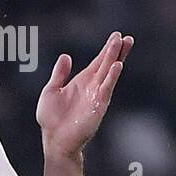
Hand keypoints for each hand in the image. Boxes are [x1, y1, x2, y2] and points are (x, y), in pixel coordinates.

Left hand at [37, 31, 131, 158]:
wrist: (54, 139)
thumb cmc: (52, 118)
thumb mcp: (51, 91)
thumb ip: (59, 74)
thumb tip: (65, 56)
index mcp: (82, 81)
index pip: (98, 62)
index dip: (107, 49)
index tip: (116, 36)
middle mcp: (92, 86)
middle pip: (107, 64)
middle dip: (116, 50)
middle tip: (125, 36)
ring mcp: (97, 95)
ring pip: (109, 72)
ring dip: (116, 58)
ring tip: (123, 44)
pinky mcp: (98, 105)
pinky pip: (106, 88)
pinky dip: (112, 77)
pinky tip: (117, 66)